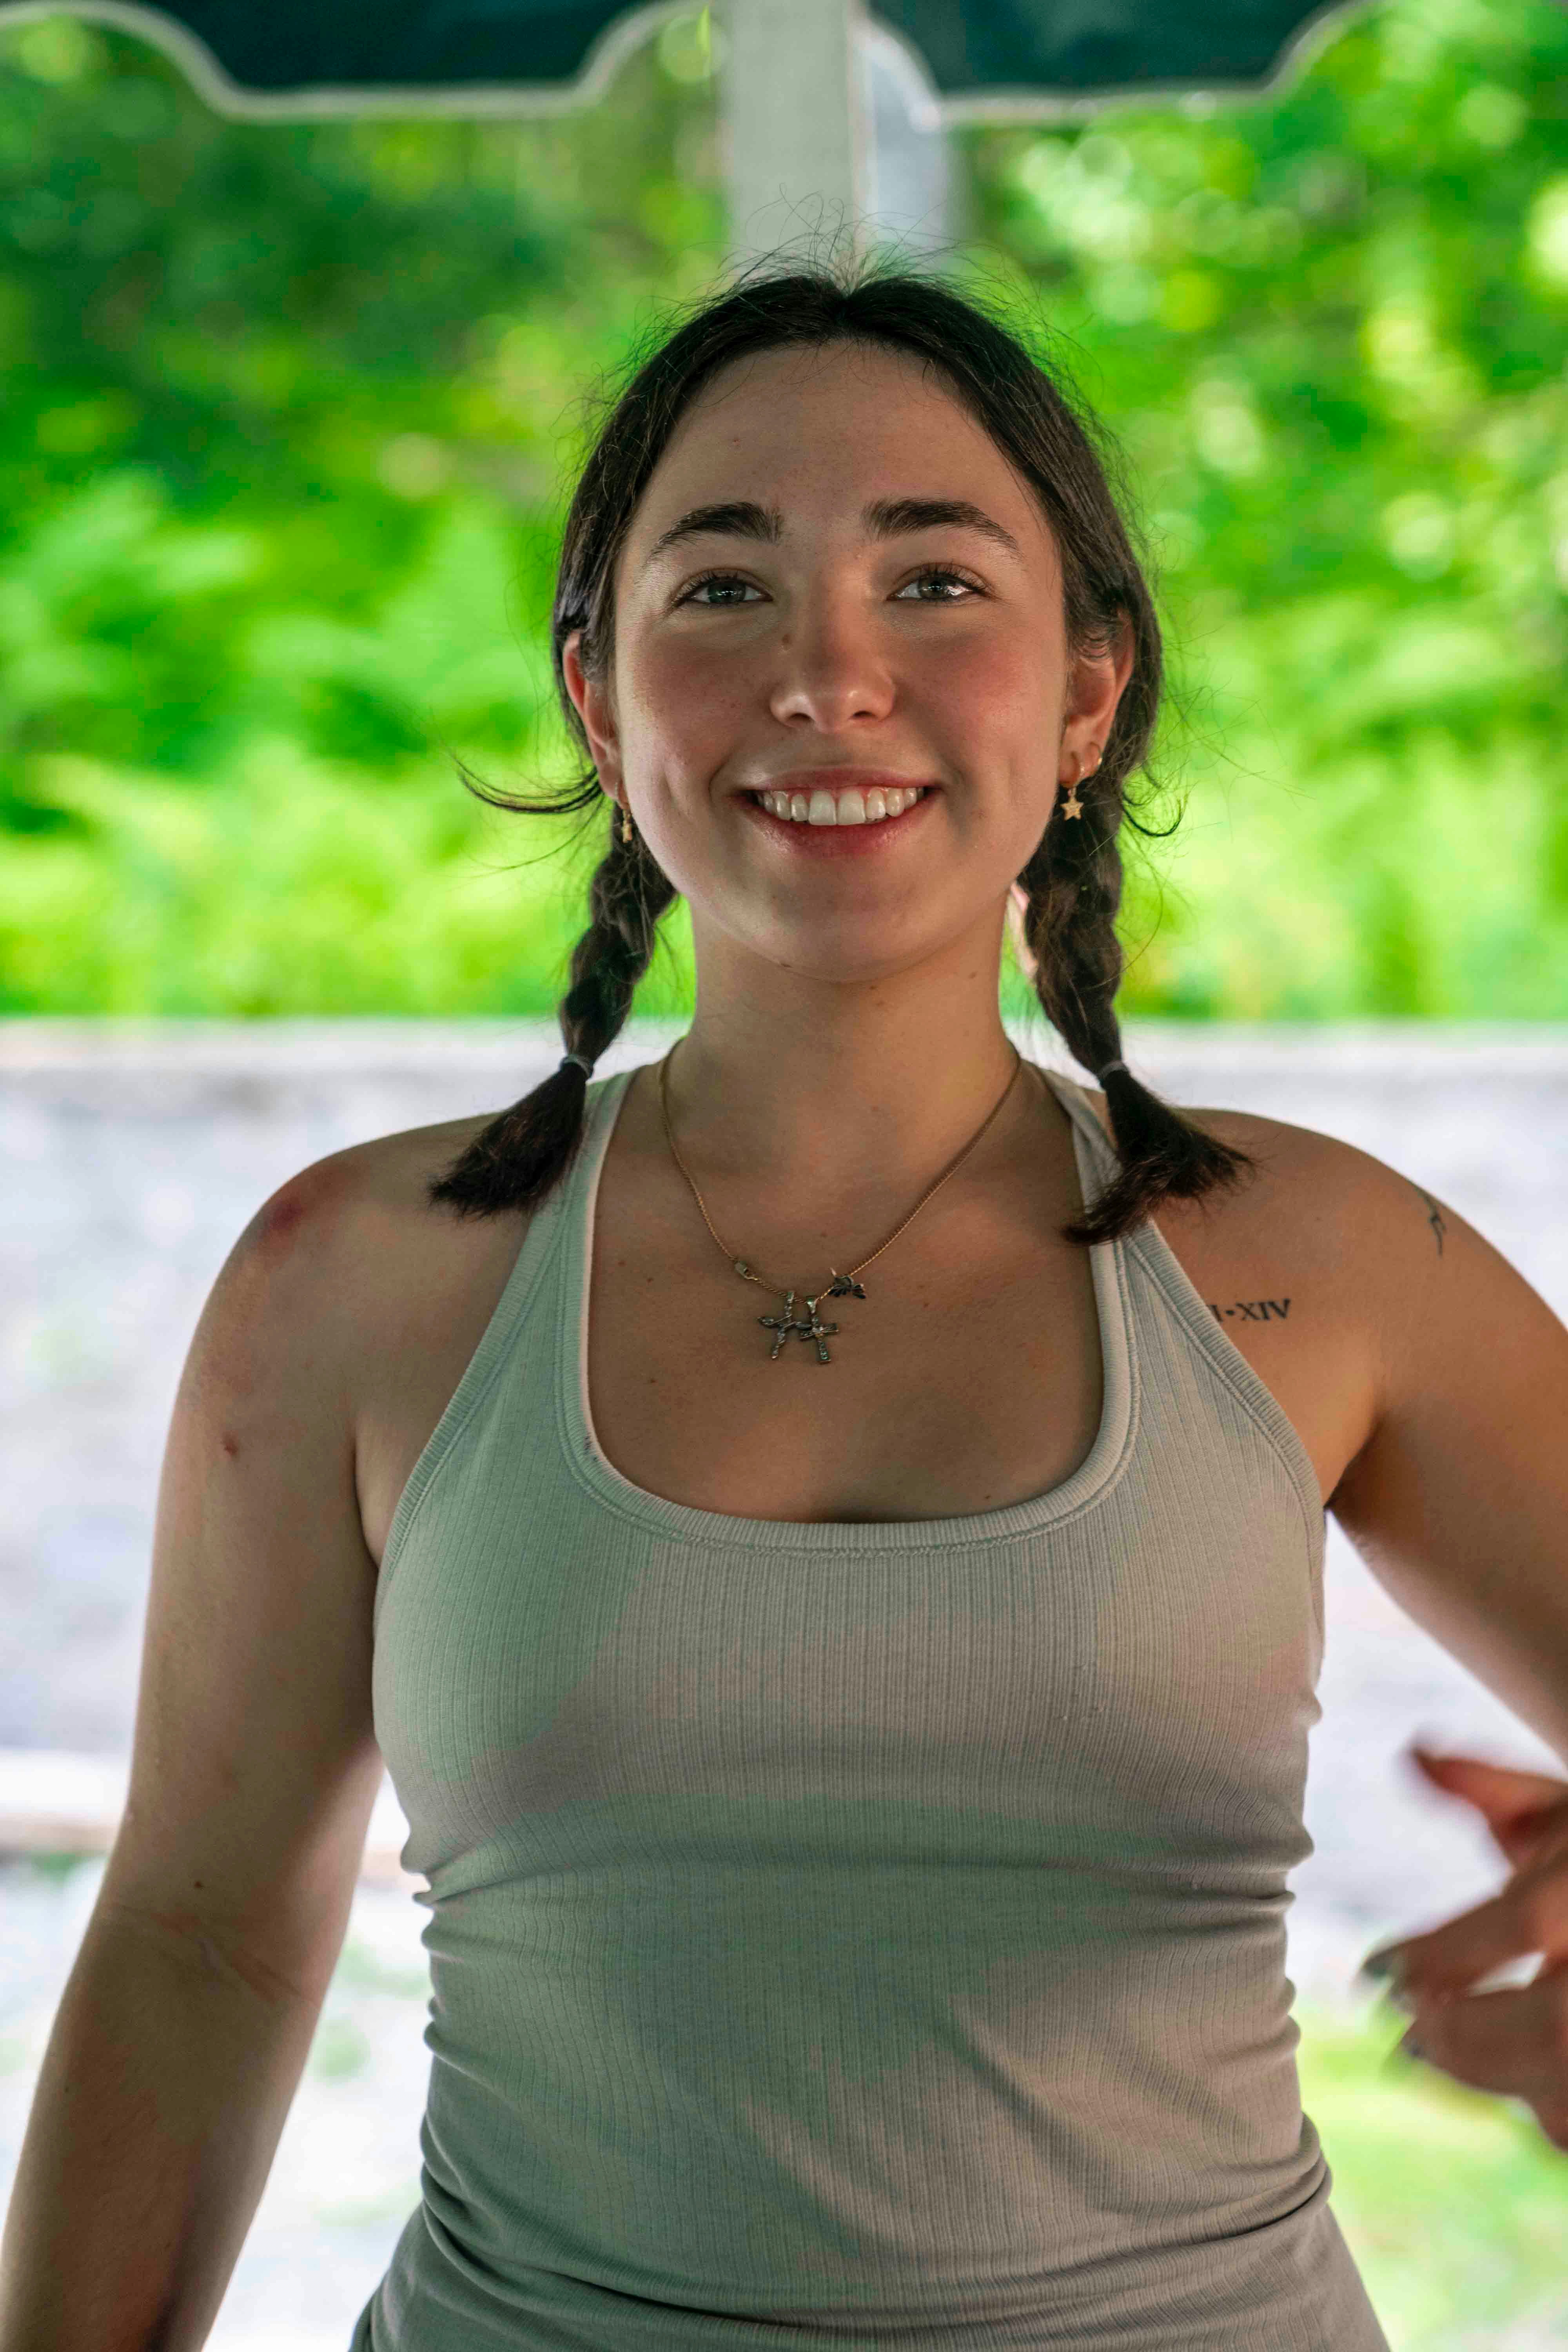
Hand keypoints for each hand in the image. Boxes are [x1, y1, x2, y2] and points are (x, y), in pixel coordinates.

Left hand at [1357, 1741, 1567, 2153]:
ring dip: (1500, 2080)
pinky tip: (1512, 2084)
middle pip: (1554, 2026)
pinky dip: (1550, 2115)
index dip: (1442, 1954)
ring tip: (1437, 2052)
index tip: (1378, 1970)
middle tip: (1407, 2023)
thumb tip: (1414, 1752)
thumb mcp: (1562, 1807)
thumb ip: (1489, 1785)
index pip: (1524, 1922)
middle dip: (1467, 2035)